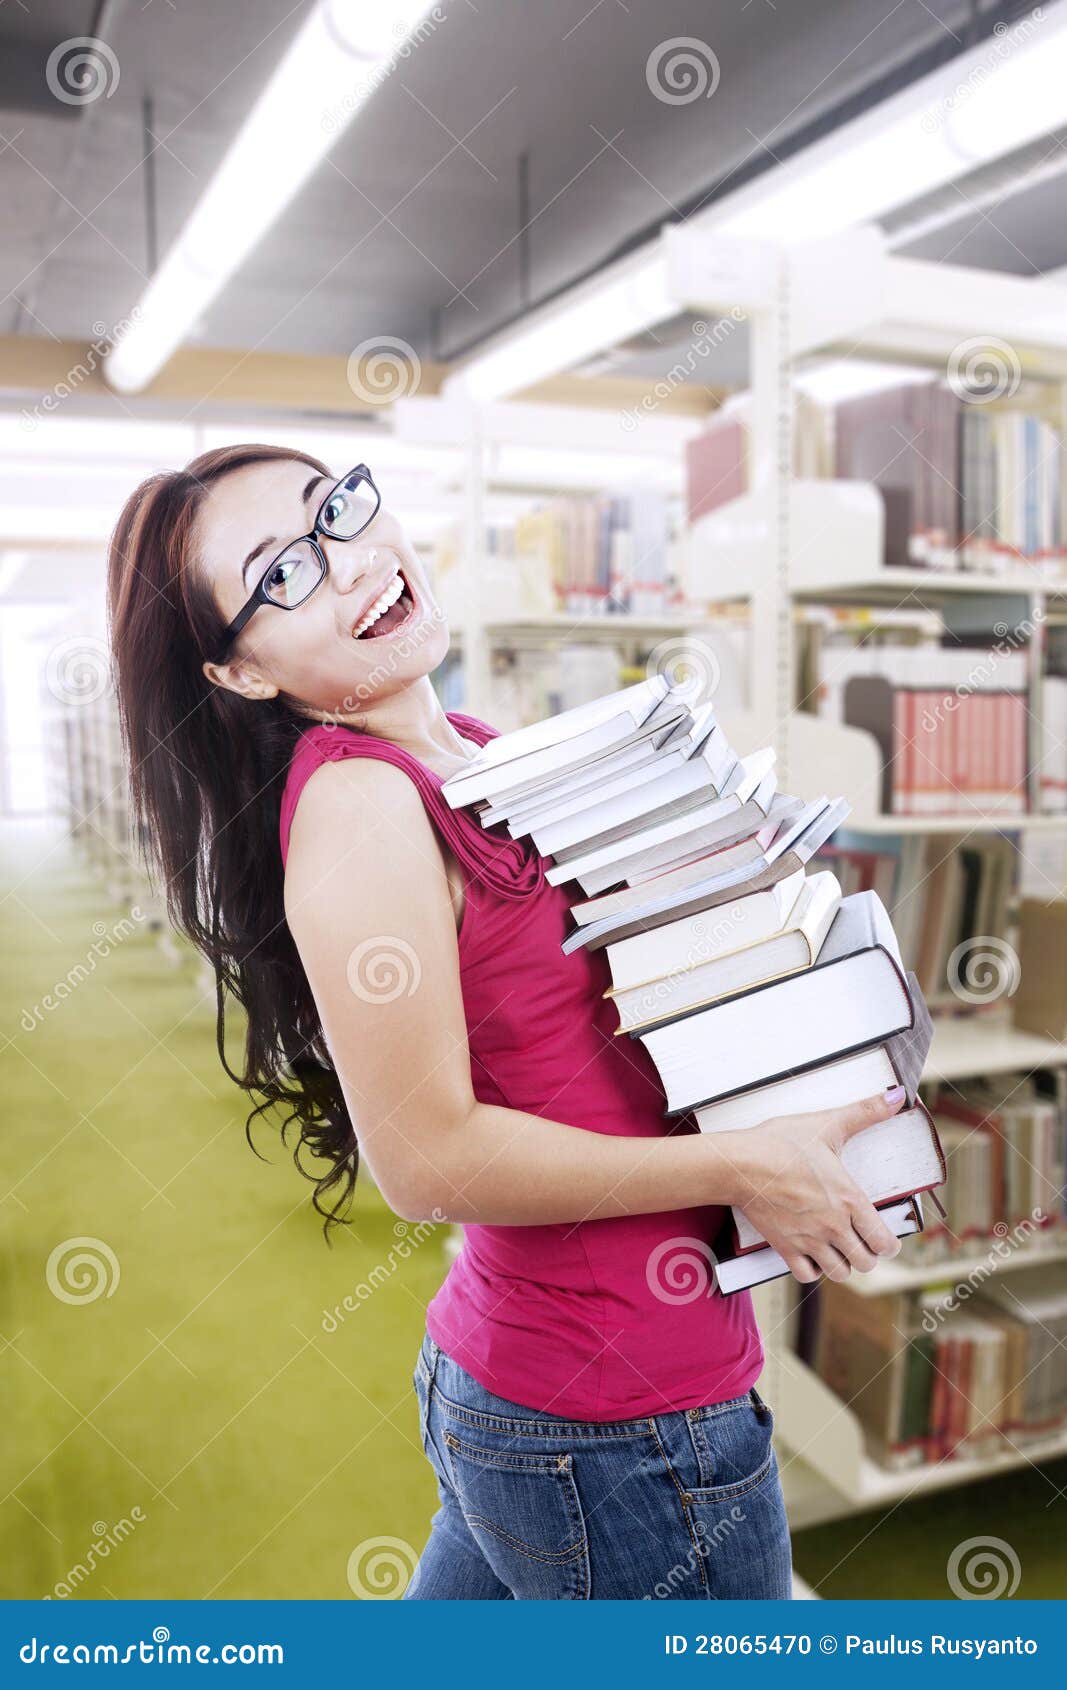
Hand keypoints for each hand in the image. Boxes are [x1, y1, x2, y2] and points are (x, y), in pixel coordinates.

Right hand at [726, 1088, 907, 1283]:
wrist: (741, 1163)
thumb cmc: (781, 1142)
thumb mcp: (827, 1124)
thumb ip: (865, 1112)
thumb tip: (897, 1095)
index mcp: (850, 1199)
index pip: (884, 1242)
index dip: (890, 1244)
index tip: (884, 1239)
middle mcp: (834, 1225)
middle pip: (865, 1263)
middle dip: (867, 1255)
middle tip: (860, 1242)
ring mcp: (809, 1239)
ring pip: (840, 1273)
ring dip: (842, 1264)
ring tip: (838, 1249)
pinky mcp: (785, 1247)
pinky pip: (807, 1275)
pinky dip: (812, 1269)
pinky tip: (811, 1253)